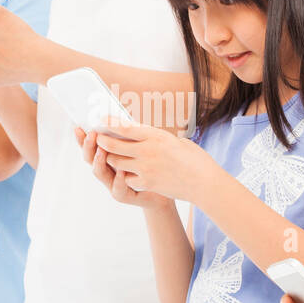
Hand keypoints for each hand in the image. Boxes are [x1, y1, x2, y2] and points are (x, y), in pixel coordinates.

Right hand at [75, 127, 170, 208]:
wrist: (165, 188)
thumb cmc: (150, 164)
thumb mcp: (139, 146)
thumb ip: (127, 135)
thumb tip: (116, 114)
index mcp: (107, 157)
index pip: (90, 146)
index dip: (82, 138)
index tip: (78, 127)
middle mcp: (107, 170)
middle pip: (90, 159)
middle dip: (89, 147)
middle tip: (91, 135)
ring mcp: (113, 184)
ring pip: (100, 173)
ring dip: (99, 161)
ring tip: (101, 150)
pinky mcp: (125, 195)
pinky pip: (119, 189)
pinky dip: (119, 180)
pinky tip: (121, 171)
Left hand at [89, 120, 215, 202]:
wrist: (205, 183)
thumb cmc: (196, 160)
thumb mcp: (178, 141)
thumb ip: (159, 139)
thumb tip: (146, 136)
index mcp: (156, 135)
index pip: (125, 127)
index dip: (110, 123)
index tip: (100, 119)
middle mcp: (147, 150)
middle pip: (114, 145)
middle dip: (103, 141)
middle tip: (98, 139)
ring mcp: (145, 168)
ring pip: (117, 162)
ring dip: (113, 159)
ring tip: (112, 156)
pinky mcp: (147, 183)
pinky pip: (127, 179)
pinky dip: (127, 177)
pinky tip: (130, 175)